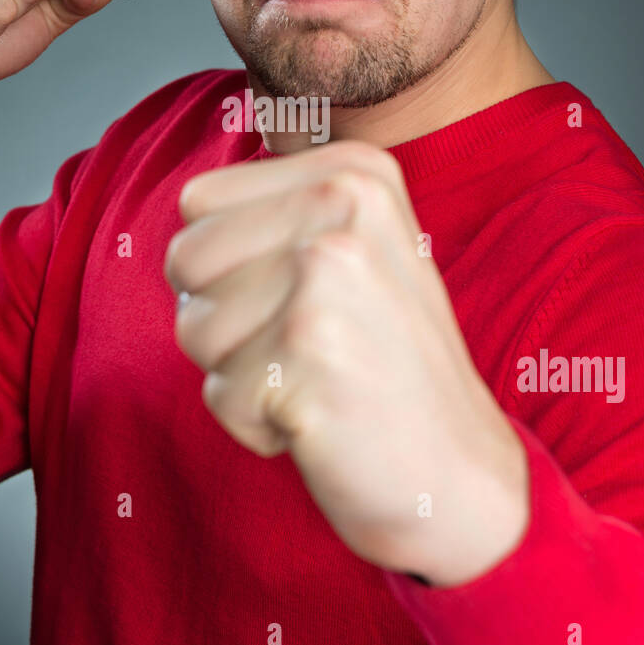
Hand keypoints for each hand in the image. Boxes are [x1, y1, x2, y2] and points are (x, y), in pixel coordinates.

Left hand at [165, 139, 529, 585]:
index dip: (225, 268)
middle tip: (306, 349)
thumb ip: (273, 215)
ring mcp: (327, 272)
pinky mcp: (308, 346)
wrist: (459, 474)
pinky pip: (218, 393)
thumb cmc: (383, 368)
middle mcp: (342, 203)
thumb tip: (187, 203)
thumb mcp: (351, 253)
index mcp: (353, 171)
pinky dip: (257, 424)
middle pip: (184, 258)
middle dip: (221, 321)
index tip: (300, 300)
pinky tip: (323, 420)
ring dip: (240, 375)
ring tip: (317, 380)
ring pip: (192, 326)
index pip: (198, 200)